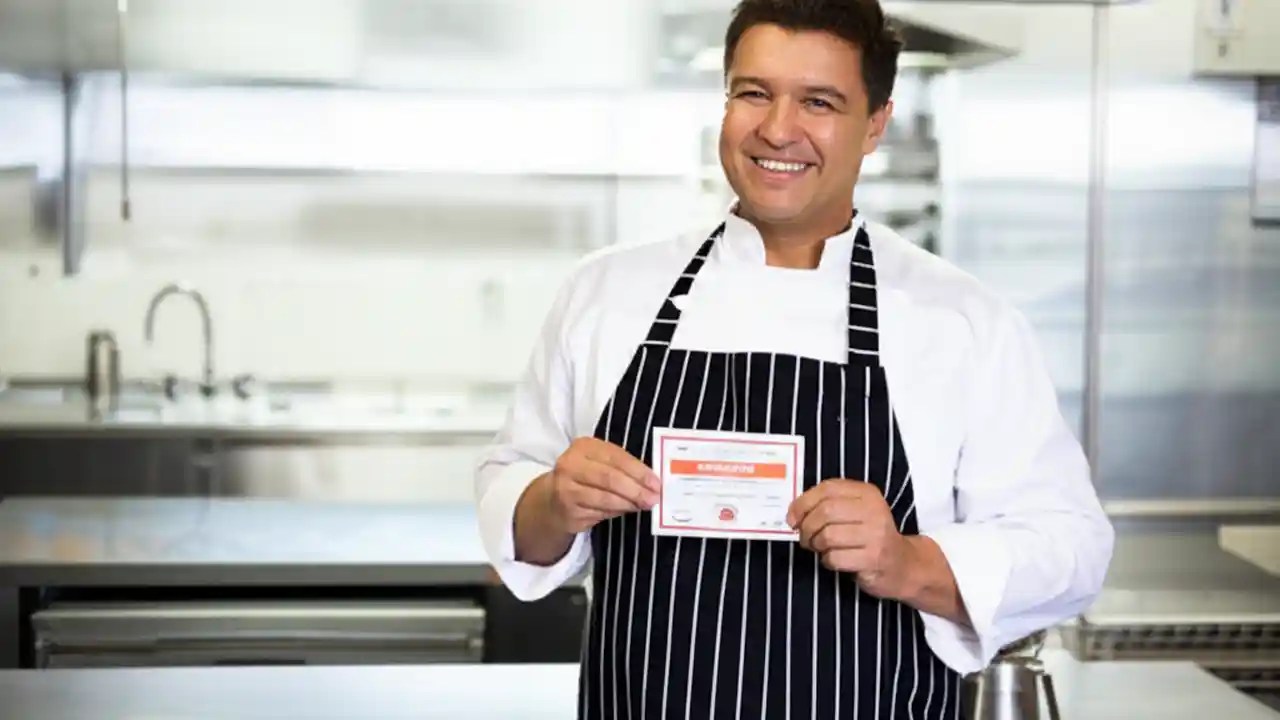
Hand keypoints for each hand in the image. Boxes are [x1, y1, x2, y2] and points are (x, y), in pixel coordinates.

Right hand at [546, 437, 660, 533]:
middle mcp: (570, 464)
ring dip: (629, 503)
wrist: (554, 499)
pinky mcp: (568, 510)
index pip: (616, 457)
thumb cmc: (586, 477)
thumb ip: (623, 468)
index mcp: (584, 446)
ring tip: (643, 505)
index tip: (656, 483)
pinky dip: (616, 512)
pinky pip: (599, 512)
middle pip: (610, 478)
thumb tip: (651, 483)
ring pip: (605, 497)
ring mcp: (566, 488)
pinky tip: (626, 510)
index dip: (639, 471)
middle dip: (636, 490)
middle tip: (653, 498)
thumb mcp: (600, 463)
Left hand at [786, 479, 918, 600]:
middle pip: (825, 512)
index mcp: (867, 493)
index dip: (803, 503)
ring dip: (816, 545)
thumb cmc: (869, 536)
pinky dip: (827, 560)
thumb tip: (794, 514)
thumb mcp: (855, 511)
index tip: (792, 518)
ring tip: (820, 548)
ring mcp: (876, 535)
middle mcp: (874, 510)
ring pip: (828, 536)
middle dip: (807, 527)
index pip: (827, 489)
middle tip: (805, 538)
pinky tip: (834, 559)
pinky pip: (835, 558)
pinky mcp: (873, 559)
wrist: (902, 564)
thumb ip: (828, 504)